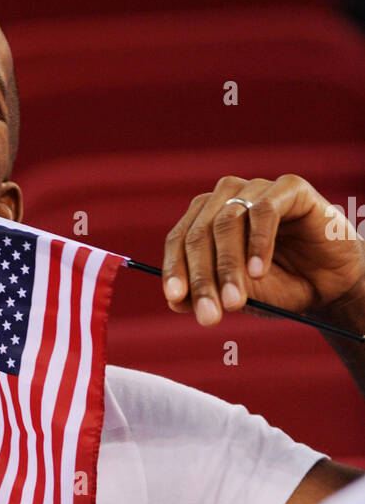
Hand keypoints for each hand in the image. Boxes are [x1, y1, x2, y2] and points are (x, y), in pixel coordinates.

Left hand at [162, 174, 364, 325]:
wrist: (330, 283)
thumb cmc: (279, 285)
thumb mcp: (238, 296)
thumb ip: (206, 294)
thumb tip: (173, 300)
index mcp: (205, 219)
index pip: (180, 240)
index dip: (176, 269)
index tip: (176, 299)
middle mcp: (226, 197)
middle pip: (201, 233)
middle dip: (203, 278)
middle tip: (211, 315)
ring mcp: (256, 188)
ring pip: (228, 222)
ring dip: (228, 266)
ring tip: (236, 302)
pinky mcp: (289, 187)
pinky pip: (264, 211)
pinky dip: (258, 243)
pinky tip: (259, 272)